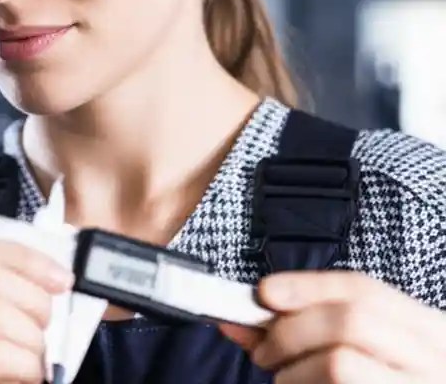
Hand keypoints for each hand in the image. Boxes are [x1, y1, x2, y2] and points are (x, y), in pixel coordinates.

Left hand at [219, 270, 445, 382]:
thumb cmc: (378, 382)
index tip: (263, 293)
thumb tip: (237, 324)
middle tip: (263, 353)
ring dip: (293, 373)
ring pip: (339, 363)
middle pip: (350, 320)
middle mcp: (437, 362)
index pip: (365, 290)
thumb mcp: (364, 357)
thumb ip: (305, 334)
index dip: (308, 287)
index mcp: (431, 334)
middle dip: (292, 330)